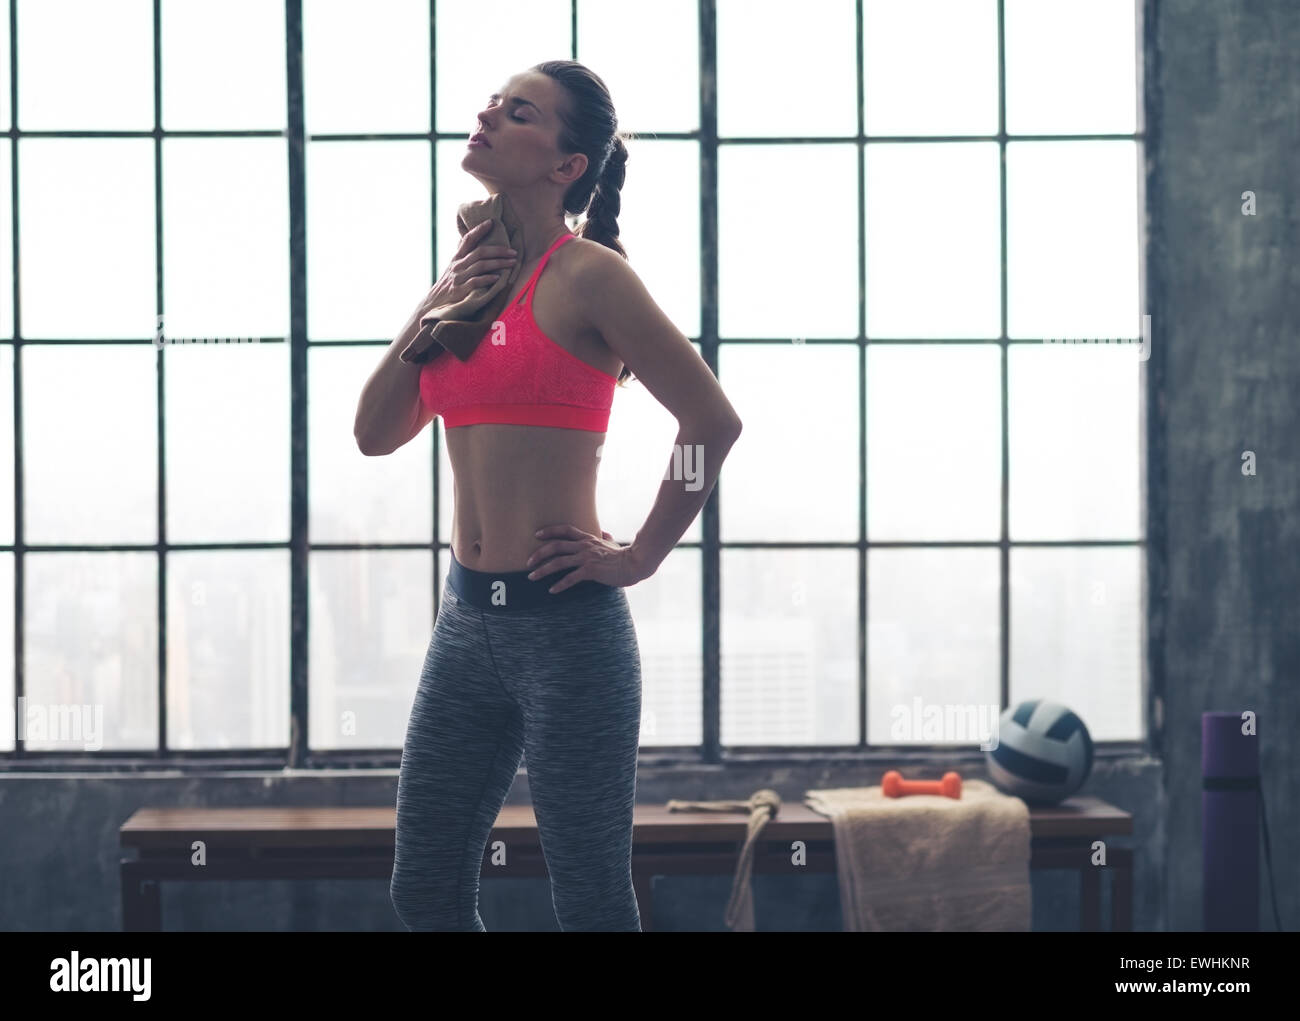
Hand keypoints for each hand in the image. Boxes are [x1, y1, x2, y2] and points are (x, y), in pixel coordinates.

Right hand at [424, 219, 517, 311]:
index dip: (479, 230)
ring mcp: (459, 277)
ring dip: (498, 263)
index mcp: (457, 258)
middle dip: (498, 250)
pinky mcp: (460, 290)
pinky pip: (476, 282)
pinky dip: (487, 279)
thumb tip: (473, 243)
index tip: (491, 222)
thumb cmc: (448, 285)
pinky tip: (498, 278)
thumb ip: (463, 257)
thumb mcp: (453, 268)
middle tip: (513, 252)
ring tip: (512, 263)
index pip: (468, 239)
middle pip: (480, 252)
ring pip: (480, 266)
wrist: (434, 304)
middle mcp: (458, 265)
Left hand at [526, 525, 645, 591]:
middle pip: (556, 546)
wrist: (635, 564)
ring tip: (532, 577)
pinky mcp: (591, 570)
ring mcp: (587, 558)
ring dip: (543, 570)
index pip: (565, 530)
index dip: (550, 531)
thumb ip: (606, 538)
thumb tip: (605, 534)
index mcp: (588, 539)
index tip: (536, 535)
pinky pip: (571, 578)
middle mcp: (584, 546)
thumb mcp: (613, 544)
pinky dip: (560, 585)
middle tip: (528, 562)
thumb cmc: (624, 556)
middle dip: (539, 554)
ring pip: (559, 562)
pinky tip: (552, 590)